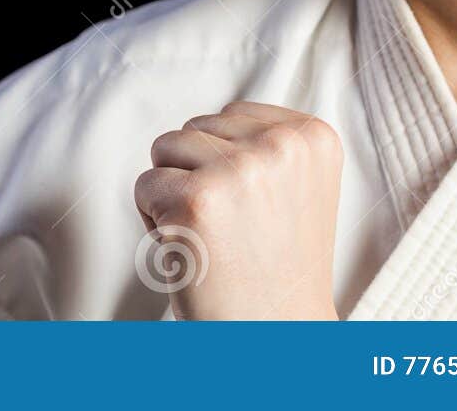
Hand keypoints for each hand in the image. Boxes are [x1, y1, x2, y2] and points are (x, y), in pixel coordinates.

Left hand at [135, 101, 342, 319]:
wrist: (278, 340)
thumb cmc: (277, 273)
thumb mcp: (298, 189)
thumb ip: (264, 144)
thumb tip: (211, 120)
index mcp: (313, 137)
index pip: (231, 116)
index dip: (224, 165)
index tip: (253, 212)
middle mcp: (282, 146)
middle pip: (195, 129)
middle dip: (196, 176)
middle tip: (229, 232)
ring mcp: (240, 170)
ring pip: (165, 149)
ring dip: (172, 194)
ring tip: (211, 239)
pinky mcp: (196, 200)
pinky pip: (143, 186)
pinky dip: (153, 223)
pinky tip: (191, 253)